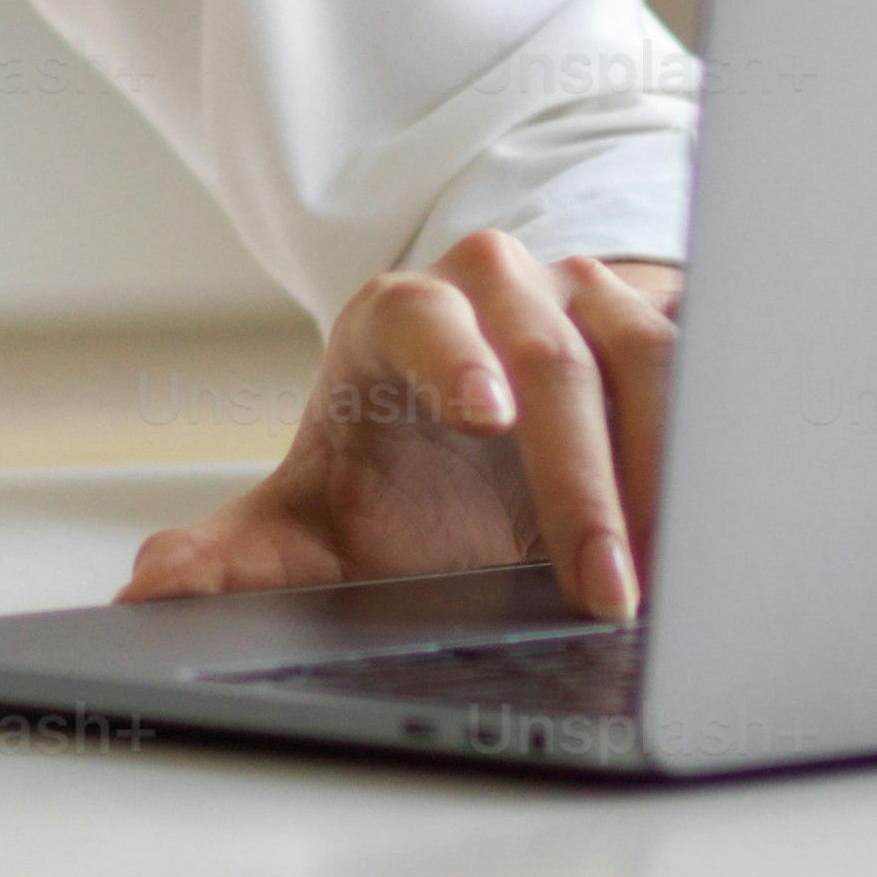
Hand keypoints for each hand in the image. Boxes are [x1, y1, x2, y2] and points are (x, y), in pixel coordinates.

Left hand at [124, 234, 678, 618]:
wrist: (499, 447)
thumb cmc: (401, 484)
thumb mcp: (317, 525)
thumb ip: (236, 562)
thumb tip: (151, 590)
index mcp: (399, 319)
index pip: (419, 310)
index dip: (454, 353)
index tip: (488, 413)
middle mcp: (497, 286)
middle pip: (550, 354)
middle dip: (582, 480)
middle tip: (603, 586)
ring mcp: (592, 292)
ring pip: (646, 353)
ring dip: (665, 468)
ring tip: (667, 573)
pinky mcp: (669, 316)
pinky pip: (713, 357)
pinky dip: (723, 436)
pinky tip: (725, 519)